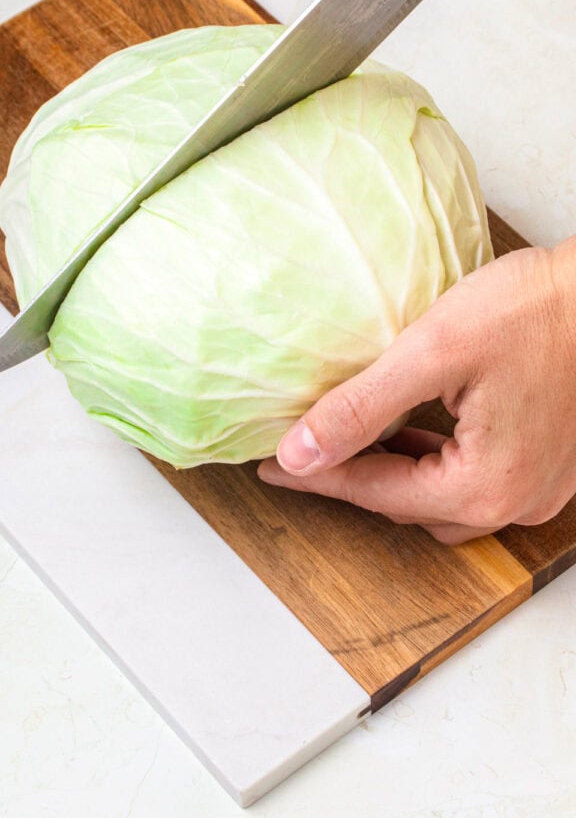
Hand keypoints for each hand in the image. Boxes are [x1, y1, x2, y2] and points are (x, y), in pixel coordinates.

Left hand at [258, 237, 575, 544]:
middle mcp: (516, 502)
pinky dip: (431, 463)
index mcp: (485, 486)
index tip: (269, 466)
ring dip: (392, 474)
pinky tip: (408, 430)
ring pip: (439, 501)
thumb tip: (298, 451)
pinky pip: (472, 481)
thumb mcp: (433, 353)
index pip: (375, 492)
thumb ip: (360, 408)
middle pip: (406, 506)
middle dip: (352, 478)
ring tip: (347, 441)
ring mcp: (539, 489)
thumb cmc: (539, 311)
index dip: (316, 476)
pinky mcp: (548, 465)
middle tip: (301, 453)